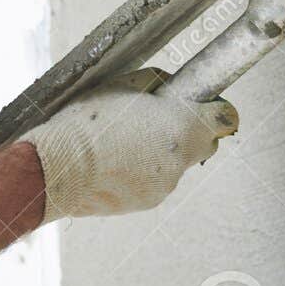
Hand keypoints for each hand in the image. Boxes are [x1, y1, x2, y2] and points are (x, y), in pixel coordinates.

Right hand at [22, 68, 239, 220]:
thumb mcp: (124, 84)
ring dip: (160, 154)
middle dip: (188, 133)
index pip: (226, 119)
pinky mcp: (147, 203)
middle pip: (202, 144)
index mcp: (181, 127)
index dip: (218, 110)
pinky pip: (154, 182)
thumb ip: (158, 83)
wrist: (58, 169)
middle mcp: (180, 161)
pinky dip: (142, 172)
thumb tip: (171, 87)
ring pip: (175, 164)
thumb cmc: (89, 121)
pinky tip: (114, 163)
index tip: (206, 106)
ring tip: (123, 143)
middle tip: (159, 121)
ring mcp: (164, 185)